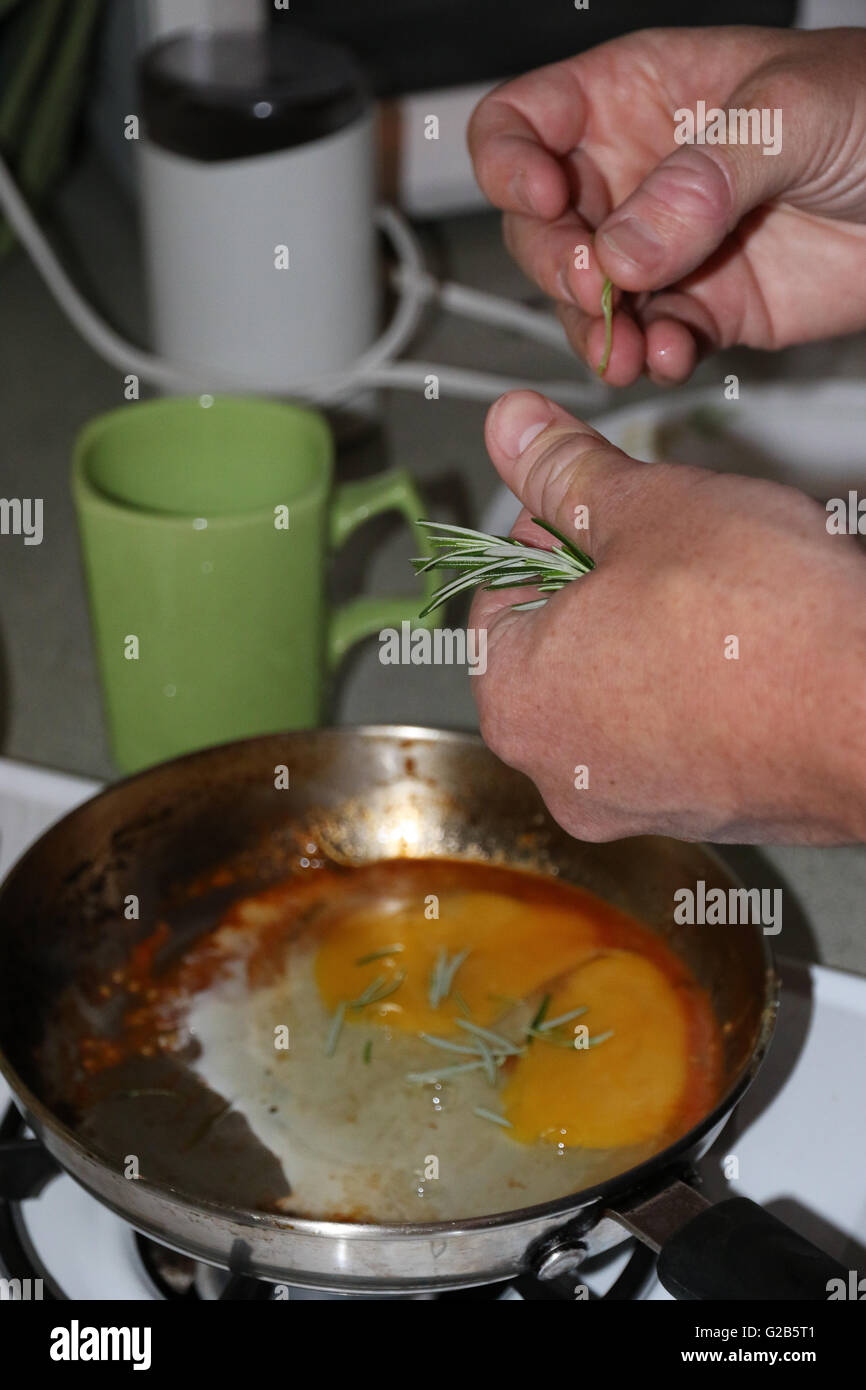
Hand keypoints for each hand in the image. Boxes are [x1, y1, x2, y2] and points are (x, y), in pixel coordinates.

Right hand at [468, 27, 865, 384]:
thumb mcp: (792, 112)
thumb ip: (702, 178)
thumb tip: (624, 250)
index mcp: (638, 96)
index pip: (523, 121)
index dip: (510, 165)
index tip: (545, 203)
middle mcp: (637, 175)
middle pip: (539, 226)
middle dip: (556, 265)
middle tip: (597, 289)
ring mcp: (665, 248)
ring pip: (585, 299)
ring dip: (596, 331)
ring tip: (631, 348)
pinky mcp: (702, 308)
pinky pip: (648, 342)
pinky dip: (649, 359)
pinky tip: (672, 357)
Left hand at [470, 390, 865, 843]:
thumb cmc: (768, 628)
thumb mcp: (648, 510)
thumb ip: (566, 472)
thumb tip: (513, 431)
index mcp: (517, 701)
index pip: (498, 593)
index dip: (548, 533)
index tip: (594, 510)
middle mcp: (561, 772)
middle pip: (558, 646)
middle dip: (605, 585)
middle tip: (664, 545)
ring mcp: (633, 803)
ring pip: (620, 689)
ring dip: (653, 632)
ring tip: (715, 593)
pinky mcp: (700, 814)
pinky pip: (674, 730)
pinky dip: (695, 688)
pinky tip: (743, 648)